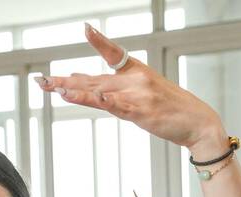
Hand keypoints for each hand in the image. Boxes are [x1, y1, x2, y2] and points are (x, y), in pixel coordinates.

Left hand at [37, 24, 224, 153]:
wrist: (197, 122)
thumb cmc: (170, 109)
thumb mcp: (142, 93)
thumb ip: (113, 89)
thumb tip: (83, 82)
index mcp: (135, 72)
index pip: (113, 53)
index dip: (99, 40)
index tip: (85, 29)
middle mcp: (135, 80)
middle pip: (94, 79)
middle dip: (65, 82)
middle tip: (42, 81)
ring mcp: (139, 95)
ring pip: (101, 93)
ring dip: (77, 92)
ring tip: (55, 88)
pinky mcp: (143, 113)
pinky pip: (120, 107)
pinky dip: (107, 102)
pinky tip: (95, 96)